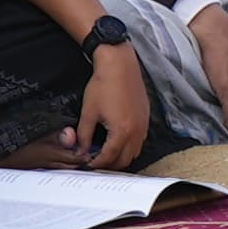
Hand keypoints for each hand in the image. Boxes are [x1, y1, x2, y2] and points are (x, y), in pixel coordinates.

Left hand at [75, 42, 152, 168]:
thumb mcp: (88, 112)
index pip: (108, 158)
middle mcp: (136, 131)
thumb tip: (81, 150)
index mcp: (121, 132)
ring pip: (135, 152)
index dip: (94, 164)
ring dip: (121, 157)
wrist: (119, 63)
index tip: (86, 164)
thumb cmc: (103, 84)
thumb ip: (84, 136)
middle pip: (124, 161)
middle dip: (109, 165)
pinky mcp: (146, 116)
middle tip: (95, 161)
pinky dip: (130, 145)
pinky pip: (140, 140)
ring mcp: (143, 124)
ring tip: (106, 151)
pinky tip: (118, 139)